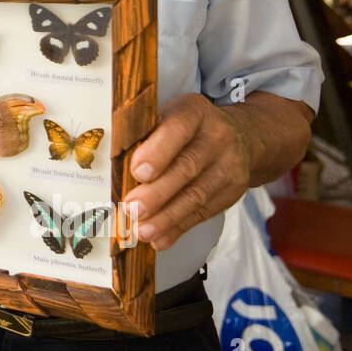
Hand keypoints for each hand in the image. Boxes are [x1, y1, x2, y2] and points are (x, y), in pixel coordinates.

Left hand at [123, 93, 250, 250]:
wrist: (242, 138)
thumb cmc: (189, 128)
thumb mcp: (170, 116)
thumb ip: (146, 134)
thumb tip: (109, 162)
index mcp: (194, 111)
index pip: (178, 127)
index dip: (158, 151)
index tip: (137, 171)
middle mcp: (217, 137)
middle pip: (187, 167)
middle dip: (157, 192)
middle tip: (132, 209)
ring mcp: (228, 166)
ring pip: (196, 195)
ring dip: (166, 218)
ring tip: (141, 231)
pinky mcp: (231, 192)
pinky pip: (203, 213)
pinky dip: (178, 228)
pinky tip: (159, 239)